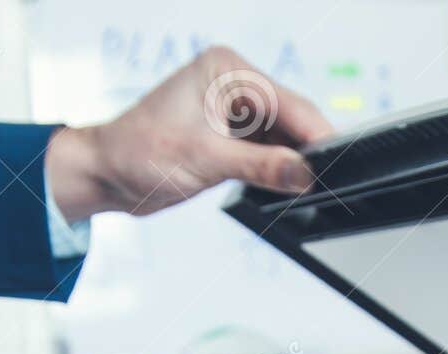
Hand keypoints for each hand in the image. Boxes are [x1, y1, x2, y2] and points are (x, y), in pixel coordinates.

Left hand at [45, 45, 332, 219]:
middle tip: (334, 182)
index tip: (342, 162)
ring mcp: (234, 110)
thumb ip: (259, 166)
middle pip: (291, 118)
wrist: (105, 174)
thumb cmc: (136, 152)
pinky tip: (289, 187)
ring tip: (312, 188)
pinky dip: (279, 170)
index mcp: (225, 70)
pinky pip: (269, 152)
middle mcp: (233, 84)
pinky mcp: (232, 137)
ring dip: (296, 163)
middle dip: (310, 150)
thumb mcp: (203, 160)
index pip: (287, 101)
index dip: (317, 135)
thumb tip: (304, 174)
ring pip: (284, 138)